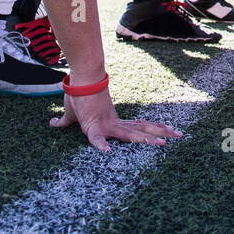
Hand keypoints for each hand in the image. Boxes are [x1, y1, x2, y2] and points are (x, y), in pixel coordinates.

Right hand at [49, 86, 183, 152]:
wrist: (78, 80)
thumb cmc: (78, 97)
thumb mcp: (72, 115)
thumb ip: (65, 122)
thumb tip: (52, 123)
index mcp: (116, 122)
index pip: (141, 126)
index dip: (156, 129)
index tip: (171, 130)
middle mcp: (116, 123)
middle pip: (143, 129)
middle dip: (162, 133)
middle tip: (181, 136)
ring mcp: (107, 125)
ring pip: (130, 134)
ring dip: (146, 140)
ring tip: (161, 145)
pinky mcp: (92, 126)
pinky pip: (96, 138)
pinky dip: (100, 144)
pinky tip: (106, 153)